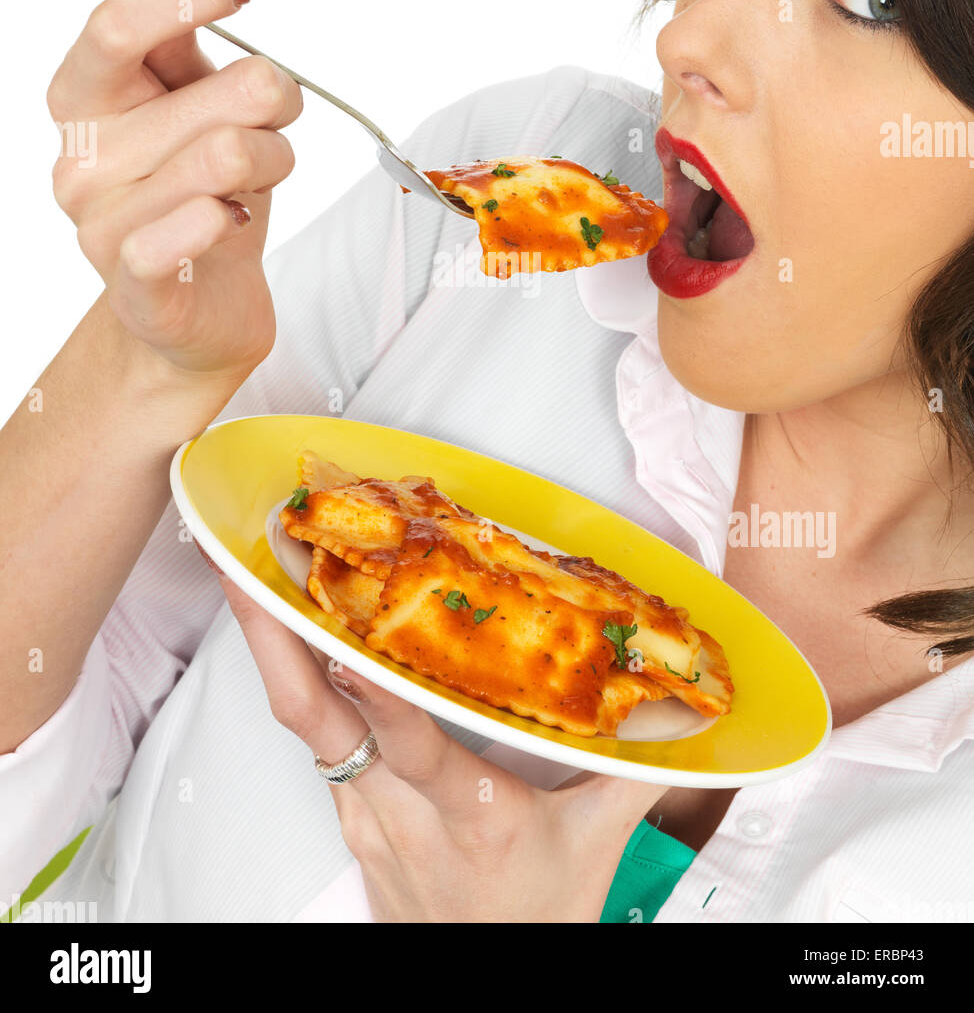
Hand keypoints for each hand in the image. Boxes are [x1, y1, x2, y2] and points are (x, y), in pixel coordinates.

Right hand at [47, 0, 302, 377]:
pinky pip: (198, 224)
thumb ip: (164, 24)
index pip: (117, 28)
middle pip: (210, 95)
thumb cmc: (201, 190)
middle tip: (274, 118)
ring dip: (273, 159)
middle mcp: (80, 161)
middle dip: (272, 100)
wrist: (203, 302)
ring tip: (257, 177)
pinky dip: (231, 215)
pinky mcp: (139, 285)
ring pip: (228, 155)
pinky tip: (230, 220)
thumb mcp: (188, 96)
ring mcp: (100, 226)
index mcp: (82, 101)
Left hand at [214, 565, 669, 922]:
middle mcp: (401, 811)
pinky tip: (302, 641)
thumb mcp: (594, 844)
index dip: (375, 689)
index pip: (412, 744)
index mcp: (470, 814)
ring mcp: (365, 815)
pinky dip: (308, 685)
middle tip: (241, 575)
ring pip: (308, 727)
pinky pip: (323, 741)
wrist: (482, 984)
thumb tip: (682, 711)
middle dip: (271, 643)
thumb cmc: (536, 918)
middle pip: (318, 722)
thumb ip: (635, 771)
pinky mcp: (352, 818)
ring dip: (277, 653)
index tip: (341, 630)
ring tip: (257, 582)